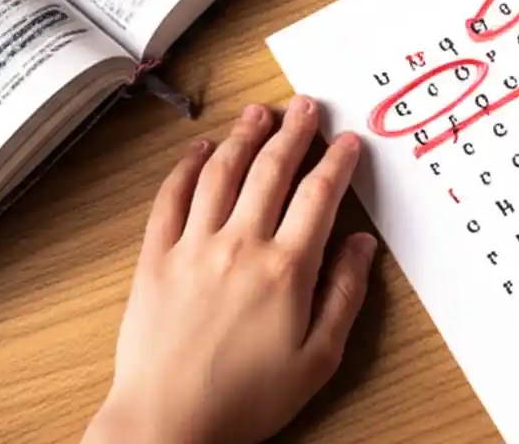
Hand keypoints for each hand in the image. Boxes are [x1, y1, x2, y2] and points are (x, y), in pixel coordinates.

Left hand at [85, 98, 376, 443]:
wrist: (167, 424)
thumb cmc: (245, 400)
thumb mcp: (317, 359)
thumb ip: (344, 295)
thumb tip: (363, 246)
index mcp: (286, 270)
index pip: (318, 197)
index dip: (337, 163)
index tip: (348, 141)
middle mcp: (239, 246)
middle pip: (271, 171)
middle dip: (294, 132)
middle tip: (307, 106)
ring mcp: (193, 248)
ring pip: (221, 173)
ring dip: (244, 136)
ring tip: (260, 113)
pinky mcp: (155, 259)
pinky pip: (170, 198)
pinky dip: (185, 167)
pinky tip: (199, 149)